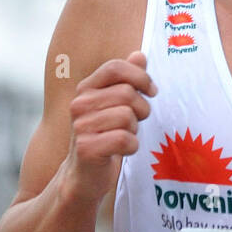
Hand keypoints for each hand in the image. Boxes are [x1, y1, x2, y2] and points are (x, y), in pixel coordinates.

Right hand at [63, 51, 156, 204]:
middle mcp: (79, 104)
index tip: (151, 91)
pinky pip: (125, 139)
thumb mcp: (115, 106)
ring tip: (124, 137)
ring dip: (134, 130)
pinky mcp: (86, 148)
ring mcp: (80, 126)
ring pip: (127, 116)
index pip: (115, 68)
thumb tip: (139, 55)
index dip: (140, 76)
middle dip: (141, 109)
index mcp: (86, 89)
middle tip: (135, 123)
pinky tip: (122, 151)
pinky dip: (132, 147)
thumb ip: (127, 80)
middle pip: (127, 93)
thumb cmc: (104, 137)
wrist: (83, 176)